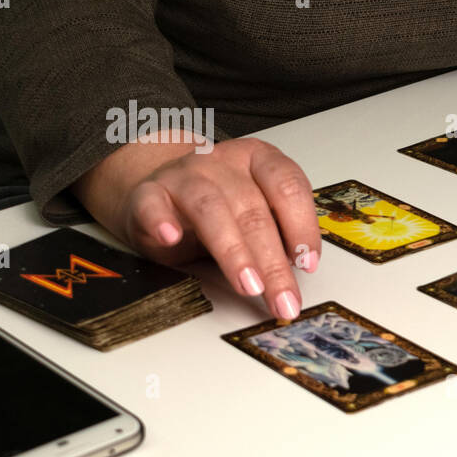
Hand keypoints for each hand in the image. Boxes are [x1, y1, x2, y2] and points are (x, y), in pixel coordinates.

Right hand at [73, 132, 320, 320]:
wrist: (161, 191)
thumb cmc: (218, 205)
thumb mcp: (256, 211)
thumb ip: (279, 232)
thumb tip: (300, 268)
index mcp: (258, 160)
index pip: (288, 186)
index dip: (302, 226)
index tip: (307, 263)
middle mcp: (223, 162)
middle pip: (253, 211)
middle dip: (272, 262)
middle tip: (282, 297)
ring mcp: (183, 175)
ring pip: (211, 209)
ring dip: (233, 252)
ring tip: (248, 285)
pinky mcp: (148, 193)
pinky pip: (153, 204)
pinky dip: (161, 221)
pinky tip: (172, 238)